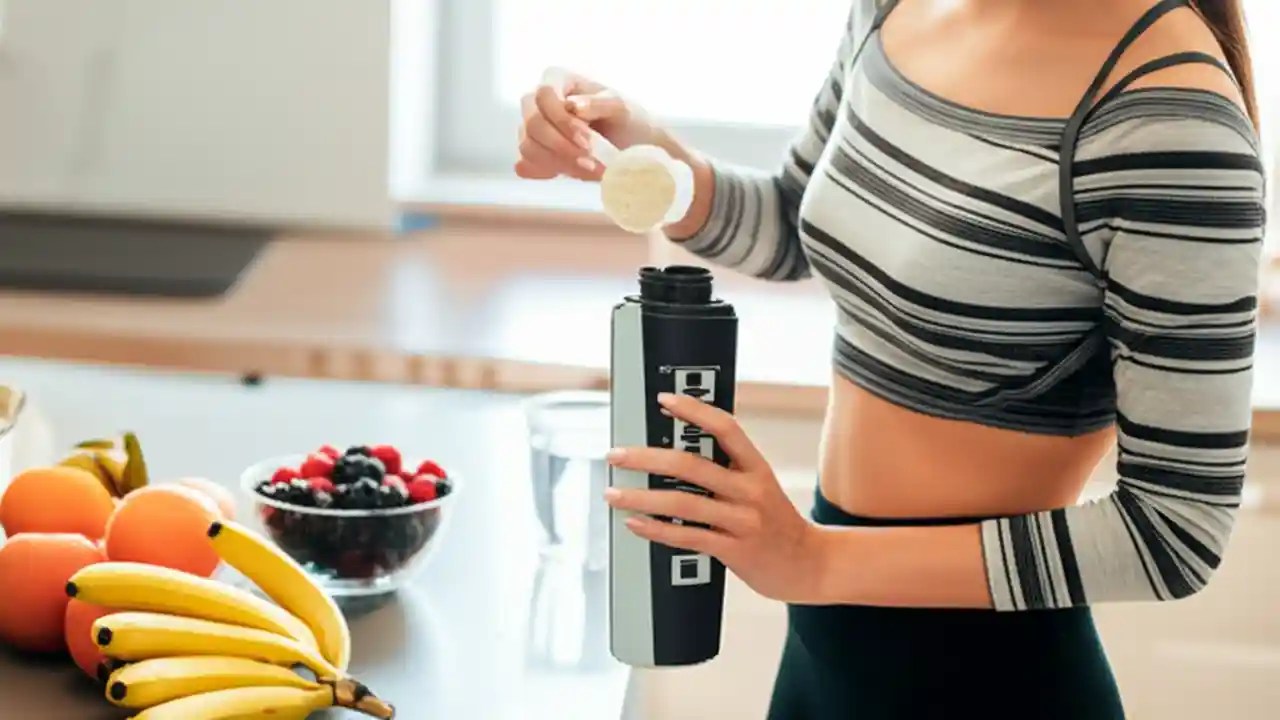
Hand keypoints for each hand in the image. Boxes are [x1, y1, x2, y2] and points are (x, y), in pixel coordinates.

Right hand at [516, 67, 658, 181]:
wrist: (632, 145)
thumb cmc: (625, 119)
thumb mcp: (620, 107)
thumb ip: (598, 103)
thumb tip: (571, 105)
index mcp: (557, 80)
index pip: (544, 95)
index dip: (562, 121)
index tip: (587, 141)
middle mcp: (538, 101)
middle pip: (532, 123)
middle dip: (560, 146)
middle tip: (590, 161)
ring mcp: (532, 128)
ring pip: (528, 146)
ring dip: (559, 162)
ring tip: (589, 169)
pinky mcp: (534, 152)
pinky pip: (528, 164)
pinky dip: (549, 170)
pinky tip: (574, 171)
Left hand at [603, 393, 826, 603]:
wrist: (810, 564)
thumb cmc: (776, 524)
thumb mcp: (760, 486)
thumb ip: (727, 470)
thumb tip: (677, 453)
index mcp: (756, 467)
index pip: (725, 428)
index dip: (694, 410)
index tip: (664, 400)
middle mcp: (750, 490)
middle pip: (691, 465)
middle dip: (646, 457)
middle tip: (617, 455)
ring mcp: (742, 521)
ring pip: (683, 502)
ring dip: (640, 497)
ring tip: (614, 493)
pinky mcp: (734, 550)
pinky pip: (688, 536)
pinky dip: (656, 529)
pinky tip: (635, 523)